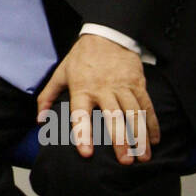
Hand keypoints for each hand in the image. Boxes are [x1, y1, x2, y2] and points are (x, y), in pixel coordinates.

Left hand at [36, 34, 159, 164]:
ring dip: (140, 136)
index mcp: (82, 88)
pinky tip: (155, 140)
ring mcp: (123, 86)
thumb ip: (48, 96)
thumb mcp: (61, 73)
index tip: (86, 153)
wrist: (107, 34)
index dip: (83, 133)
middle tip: (125, 161)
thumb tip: (39, 120)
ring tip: (144, 157)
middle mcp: (104, 88)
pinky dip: (153, 123)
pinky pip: (147, 105)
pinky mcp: (138, 83)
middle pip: (113, 117)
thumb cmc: (81, 58)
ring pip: (134, 113)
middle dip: (120, 140)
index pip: (80, 114)